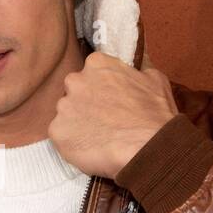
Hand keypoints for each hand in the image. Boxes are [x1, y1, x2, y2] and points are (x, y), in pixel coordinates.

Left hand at [48, 54, 177, 178]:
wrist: (149, 147)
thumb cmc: (155, 115)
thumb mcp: (154, 79)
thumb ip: (136, 70)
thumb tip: (136, 69)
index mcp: (96, 64)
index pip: (90, 73)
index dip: (99, 90)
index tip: (108, 103)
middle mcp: (75, 81)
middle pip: (74, 93)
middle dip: (84, 105)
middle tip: (103, 122)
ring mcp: (64, 106)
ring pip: (65, 115)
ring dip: (77, 125)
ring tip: (99, 138)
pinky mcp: (57, 131)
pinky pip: (61, 137)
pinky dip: (72, 143)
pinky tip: (91, 149)